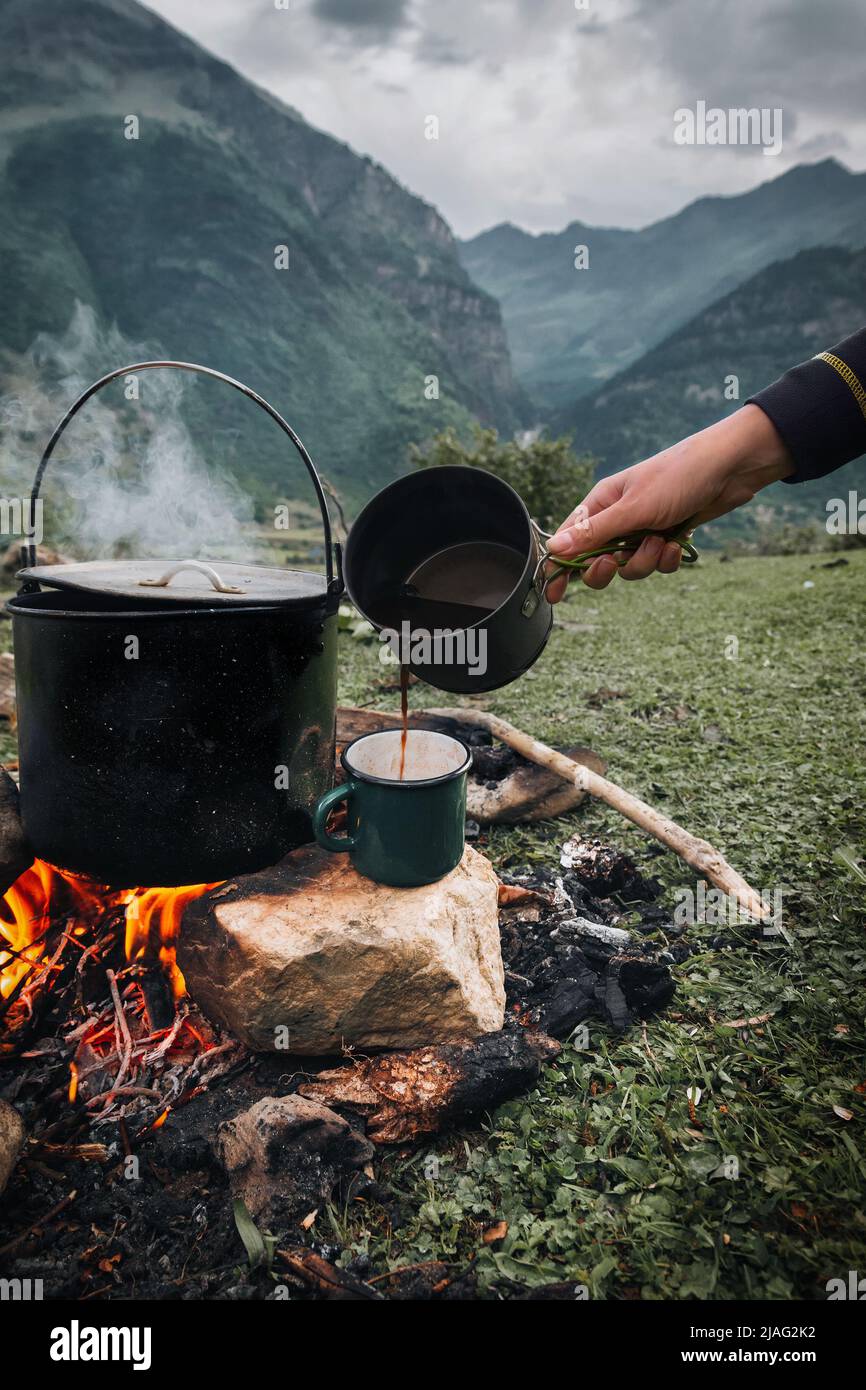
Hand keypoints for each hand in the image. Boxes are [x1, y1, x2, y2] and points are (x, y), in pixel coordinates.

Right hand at [546, 405, 792, 598]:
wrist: (730, 468)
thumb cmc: (679, 476)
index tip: (552, 594)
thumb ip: (594, 533)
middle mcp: (619, 517)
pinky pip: (656, 563)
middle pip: (596, 560)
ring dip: (644, 561)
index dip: (560, 567)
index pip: (569, 540)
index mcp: (602, 503)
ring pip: (629, 566)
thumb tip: (554, 549)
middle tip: (612, 565)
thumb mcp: (632, 508)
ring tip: (661, 542)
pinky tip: (678, 544)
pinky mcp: (666, 537)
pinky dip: (666, 559)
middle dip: (607, 568)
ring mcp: (643, 529)